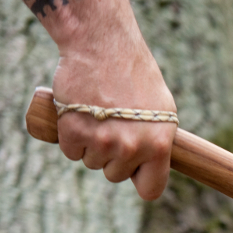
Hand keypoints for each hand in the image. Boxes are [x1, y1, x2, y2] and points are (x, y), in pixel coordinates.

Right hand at [47, 3, 175, 200]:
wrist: (103, 44)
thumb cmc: (135, 74)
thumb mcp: (161, 108)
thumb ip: (157, 140)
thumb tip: (155, 163)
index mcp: (159, 145)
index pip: (151, 189)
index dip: (140, 180)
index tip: (134, 171)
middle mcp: (132, 147)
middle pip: (115, 174)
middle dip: (111, 155)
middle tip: (112, 125)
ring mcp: (102, 141)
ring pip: (91, 163)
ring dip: (90, 144)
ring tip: (98, 113)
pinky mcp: (73, 131)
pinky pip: (70, 151)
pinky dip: (70, 135)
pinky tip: (79, 112)